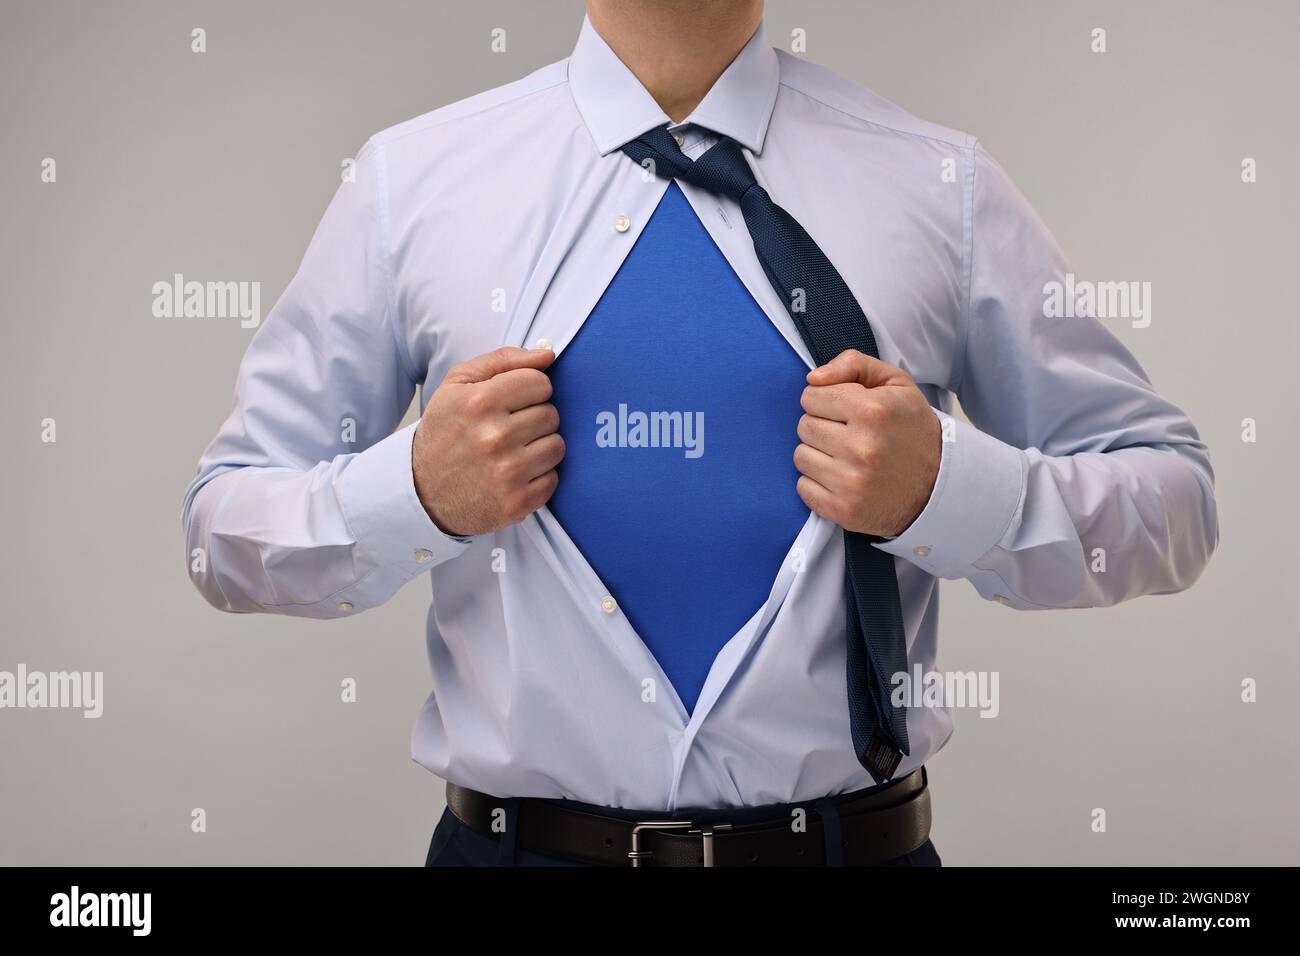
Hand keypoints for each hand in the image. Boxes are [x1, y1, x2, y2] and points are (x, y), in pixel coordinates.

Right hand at [412, 346, 563, 536]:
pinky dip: (539, 476)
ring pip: (557, 446)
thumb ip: (503, 360)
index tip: (514, 401)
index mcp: (479, 402)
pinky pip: (553, 479)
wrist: (421, 490)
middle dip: (535, 417)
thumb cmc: (444, 432)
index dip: (530, 390)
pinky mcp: (516, 502)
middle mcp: (494, 437)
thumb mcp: (457, 384)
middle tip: (511, 428)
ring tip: (514, 450)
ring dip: (540, 447)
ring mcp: (506, 473)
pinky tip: (516, 474)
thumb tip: (547, 354)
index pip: (540, 382)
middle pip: (551, 414)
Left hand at [794, 349, 939, 537]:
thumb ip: (853, 364)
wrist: (939, 484)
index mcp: (872, 411)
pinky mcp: (844, 510)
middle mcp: (861, 447)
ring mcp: (851, 482)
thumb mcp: (895, 383)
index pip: (810, 396)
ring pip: (800, 456)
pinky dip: (817, 483)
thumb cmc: (911, 429)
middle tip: (847, 433)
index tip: (843, 410)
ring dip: (818, 454)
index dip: (826, 400)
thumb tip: (812, 379)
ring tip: (845, 456)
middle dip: (822, 425)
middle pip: (804, 426)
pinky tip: (841, 478)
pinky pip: (803, 488)